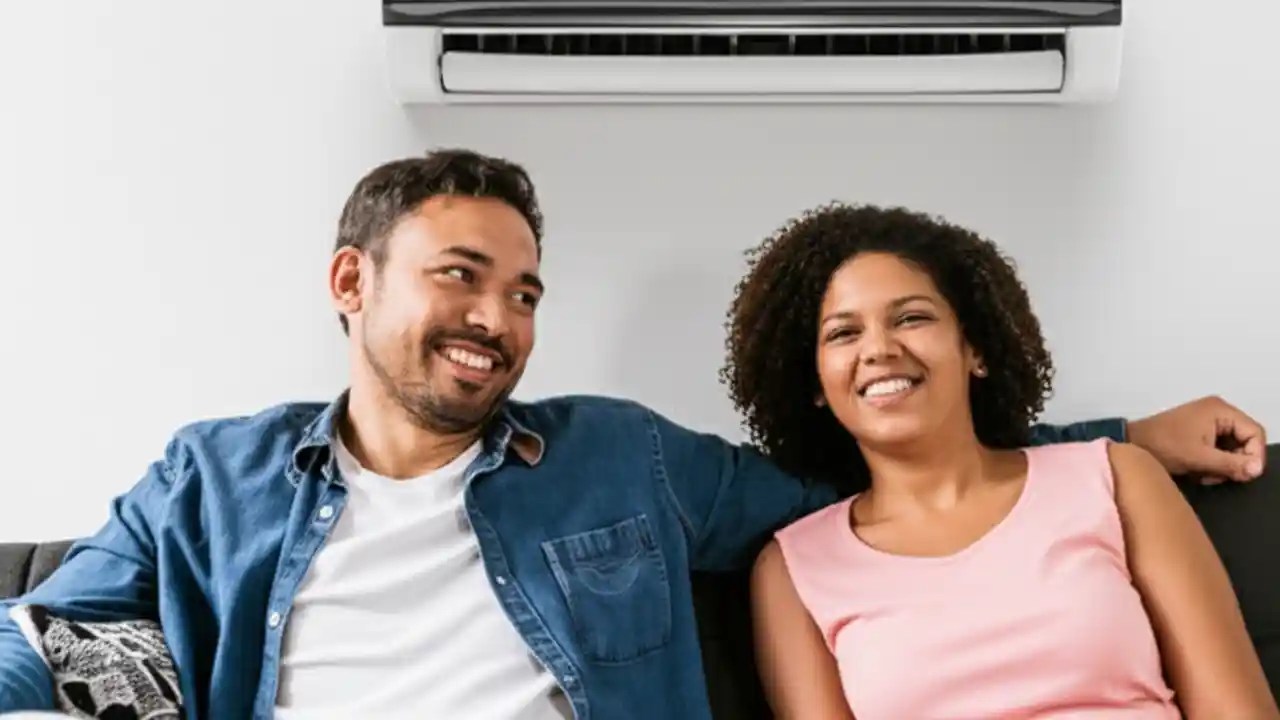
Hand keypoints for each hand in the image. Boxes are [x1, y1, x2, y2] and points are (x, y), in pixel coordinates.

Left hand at [1126, 396, 1266, 484]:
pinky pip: (1217, 449)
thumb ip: (1231, 464)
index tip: (1248, 474)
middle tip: (1221, 476)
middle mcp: (1216, 411)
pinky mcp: (1198, 432)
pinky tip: (1199, 471)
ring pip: (1231, 448)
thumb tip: (1256, 470)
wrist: (1130, 445)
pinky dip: (1212, 463)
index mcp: (1220, 410)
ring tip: (1205, 474)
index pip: (1254, 432)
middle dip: (1236, 461)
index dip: (1255, 455)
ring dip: (1222, 465)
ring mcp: (1206, 421)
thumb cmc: (1162, 446)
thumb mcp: (1199, 457)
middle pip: (1244, 440)